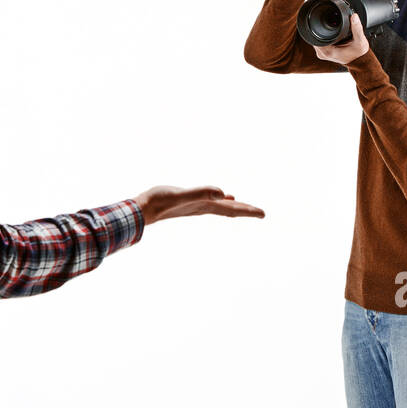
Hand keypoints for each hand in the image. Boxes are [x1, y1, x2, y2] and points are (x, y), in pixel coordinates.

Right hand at [135, 185, 264, 224]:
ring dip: (234, 207)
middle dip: (246, 210)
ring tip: (243, 206)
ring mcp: (195, 206)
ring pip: (221, 208)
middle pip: (229, 211)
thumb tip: (224, 193)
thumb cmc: (160, 201)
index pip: (232, 210)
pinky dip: (220, 202)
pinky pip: (210, 203)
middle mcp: (203, 208)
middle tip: (261, 213)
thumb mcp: (182, 195)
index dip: (248, 210)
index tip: (263, 214)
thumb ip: (201, 193)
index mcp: (205, 206)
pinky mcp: (188, 203)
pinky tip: (221, 198)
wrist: (143, 209)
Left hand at [314, 12, 369, 64]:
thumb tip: (354, 16)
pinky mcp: (324, 54)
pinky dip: (324, 38)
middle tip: (331, 25)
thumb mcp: (360, 40)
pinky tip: (331, 35)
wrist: (360, 62)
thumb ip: (357, 28)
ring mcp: (323, 54)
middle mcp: (323, 54)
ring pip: (317, 40)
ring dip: (322, 34)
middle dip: (322, 30)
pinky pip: (320, 43)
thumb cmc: (359, 53)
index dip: (320, 28)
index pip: (316, 36)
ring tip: (332, 31)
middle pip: (315, 37)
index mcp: (329, 52)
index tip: (327, 22)